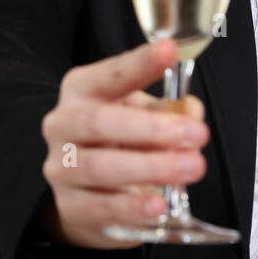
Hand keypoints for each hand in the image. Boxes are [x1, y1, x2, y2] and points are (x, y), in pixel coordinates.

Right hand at [39, 38, 208, 248]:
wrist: (88, 192)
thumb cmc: (121, 141)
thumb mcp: (144, 115)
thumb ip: (170, 110)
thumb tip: (191, 113)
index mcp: (81, 91)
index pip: (109, 74)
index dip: (139, 64)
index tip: (169, 50)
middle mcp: (62, 124)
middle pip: (100, 122)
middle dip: (153, 129)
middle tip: (196, 134)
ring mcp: (60, 167)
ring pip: (99, 166)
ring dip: (151, 167)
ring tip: (191, 168)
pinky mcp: (69, 206)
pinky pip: (99, 208)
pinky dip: (131, 207)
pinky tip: (159, 204)